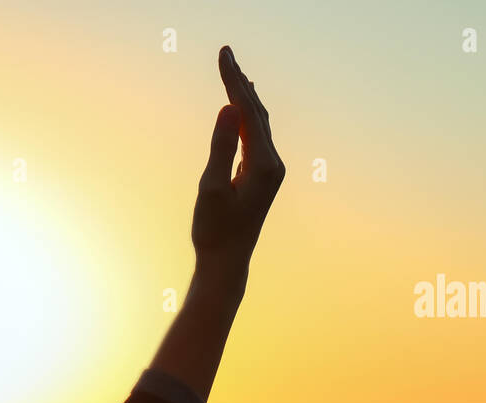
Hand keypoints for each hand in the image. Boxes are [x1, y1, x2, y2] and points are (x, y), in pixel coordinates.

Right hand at [192, 46, 284, 298]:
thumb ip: (222, 146)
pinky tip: (243, 109)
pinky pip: (258, 137)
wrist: (227, 265)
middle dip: (240, 82)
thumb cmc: (215, 232)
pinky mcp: (263, 178)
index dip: (234, 81)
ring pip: (261, 123)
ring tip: (235, 72)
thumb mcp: (211, 188)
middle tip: (225, 53)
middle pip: (258, 112)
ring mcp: (271, 171)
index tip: (223, 55)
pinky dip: (249, 116)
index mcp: (263, 164)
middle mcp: (273, 164)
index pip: (248, 111)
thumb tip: (230, 108)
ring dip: (246, 97)